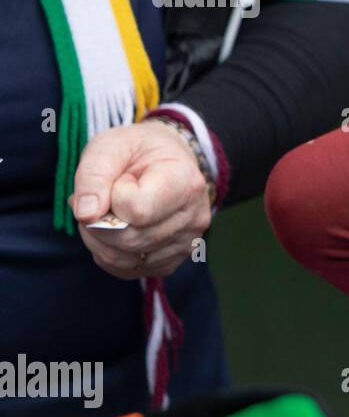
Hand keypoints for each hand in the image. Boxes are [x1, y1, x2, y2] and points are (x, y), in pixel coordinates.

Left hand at [71, 120, 212, 278]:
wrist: (166, 160)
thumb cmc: (138, 151)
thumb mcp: (110, 147)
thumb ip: (93, 176)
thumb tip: (86, 215)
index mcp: (185, 182)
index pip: (138, 211)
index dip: (113, 198)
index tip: (121, 180)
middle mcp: (194, 217)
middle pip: (129, 240)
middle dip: (98, 223)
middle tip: (98, 200)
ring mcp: (186, 242)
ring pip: (125, 259)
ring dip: (99, 240)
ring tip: (104, 213)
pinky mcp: (173, 260)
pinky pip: (129, 270)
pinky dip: (109, 253)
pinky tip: (114, 230)